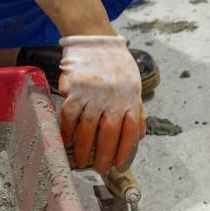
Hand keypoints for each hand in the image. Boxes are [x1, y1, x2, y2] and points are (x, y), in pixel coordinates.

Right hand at [58, 35, 144, 173]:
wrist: (95, 40)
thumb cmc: (117, 65)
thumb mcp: (135, 86)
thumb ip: (138, 111)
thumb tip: (141, 136)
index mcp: (130, 99)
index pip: (131, 131)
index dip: (126, 150)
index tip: (120, 165)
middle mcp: (113, 99)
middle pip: (109, 134)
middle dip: (104, 155)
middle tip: (99, 169)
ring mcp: (93, 94)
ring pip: (88, 128)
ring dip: (85, 148)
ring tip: (82, 161)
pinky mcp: (75, 89)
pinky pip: (70, 116)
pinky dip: (69, 131)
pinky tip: (68, 141)